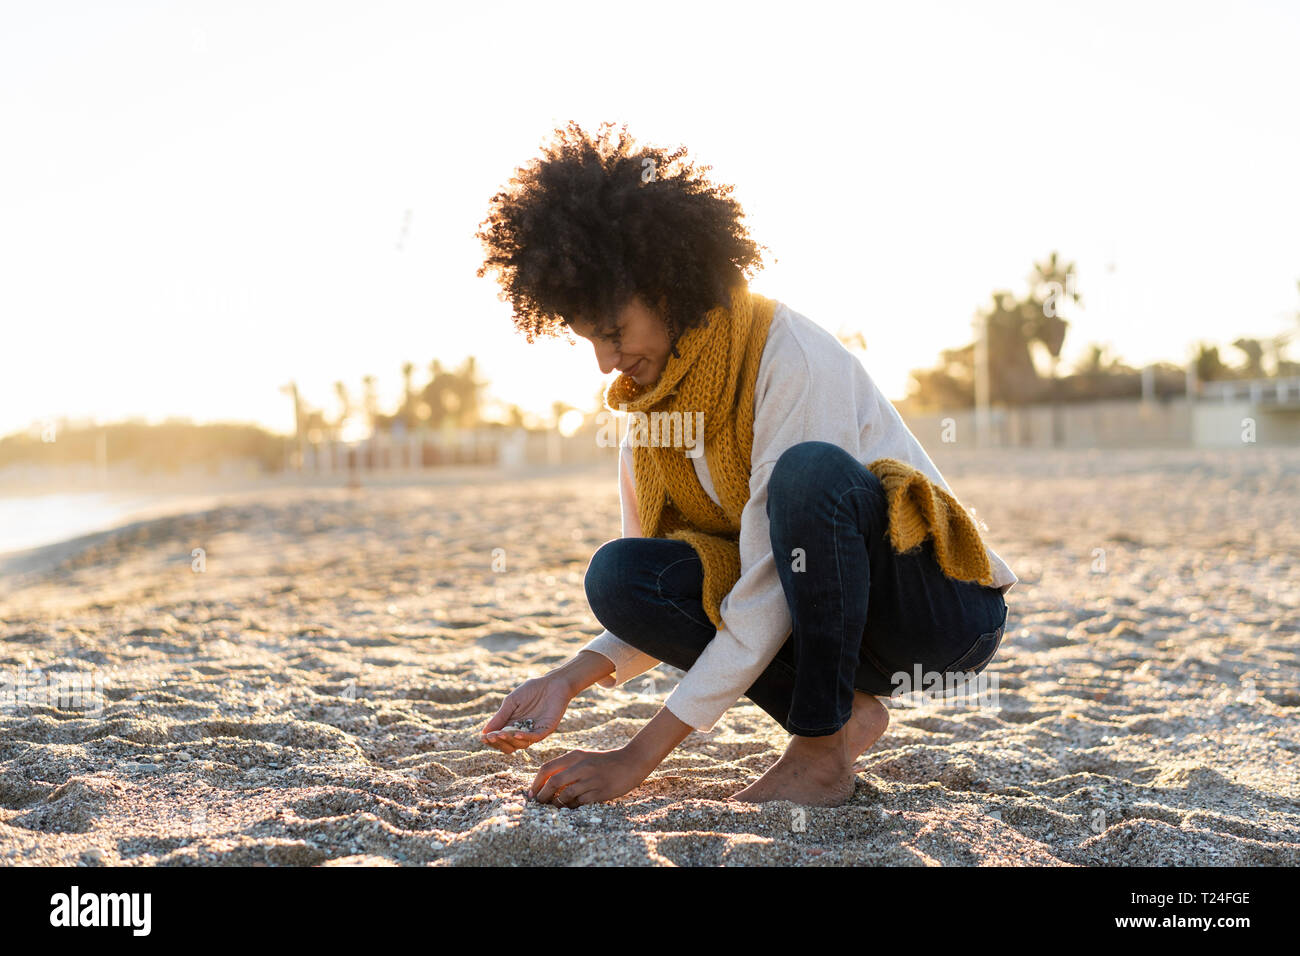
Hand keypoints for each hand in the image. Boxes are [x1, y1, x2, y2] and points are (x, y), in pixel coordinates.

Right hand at [481, 673, 571, 753]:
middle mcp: (523, 732)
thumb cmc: (532, 689)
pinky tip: (515, 733)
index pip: (500, 739)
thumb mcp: (512, 702)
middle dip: (498, 743)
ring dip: (509, 740)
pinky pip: (534, 738)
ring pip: (520, 744)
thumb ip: (500, 717)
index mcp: (513, 726)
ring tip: (500, 734)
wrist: (553, 683)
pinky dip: (524, 737)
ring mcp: (534, 732)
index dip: (491, 740)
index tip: (482, 737)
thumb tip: (484, 732)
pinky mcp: (546, 730)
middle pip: (509, 746)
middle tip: (491, 736)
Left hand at [528, 747, 654, 806]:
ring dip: (557, 804)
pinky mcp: (600, 791)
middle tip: (539, 804)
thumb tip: (545, 786)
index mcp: (575, 755)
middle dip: (542, 795)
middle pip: (553, 782)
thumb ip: (567, 768)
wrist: (631, 762)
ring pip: (565, 795)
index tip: (532, 794)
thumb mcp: (584, 758)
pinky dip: (572, 807)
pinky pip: (580, 803)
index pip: (547, 768)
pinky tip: (572, 807)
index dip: (536, 783)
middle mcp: (582, 766)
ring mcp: (591, 779)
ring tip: (555, 807)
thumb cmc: (603, 762)